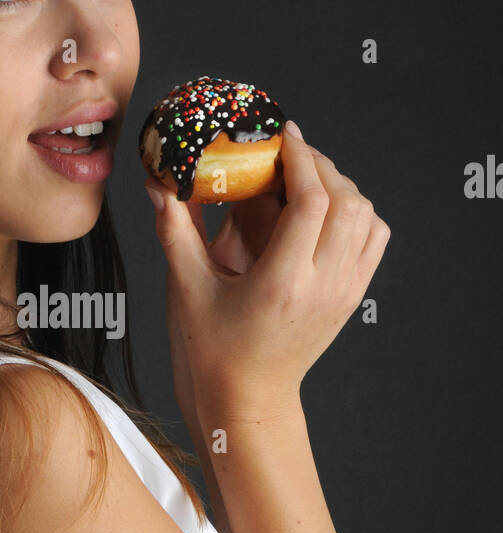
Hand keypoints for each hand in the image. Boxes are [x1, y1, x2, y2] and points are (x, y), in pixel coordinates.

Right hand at [146, 123, 390, 413]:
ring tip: (306, 177)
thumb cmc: (214, 348)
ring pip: (366, 216)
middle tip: (289, 151)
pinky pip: (374, 239)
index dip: (302, 159)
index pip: (312, 203)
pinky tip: (325, 208)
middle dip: (320, 165)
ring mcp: (344, 292)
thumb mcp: (187, 288)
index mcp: (282, 282)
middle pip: (347, 201)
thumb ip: (174, 231)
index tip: (283, 135)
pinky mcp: (352, 296)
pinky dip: (357, 212)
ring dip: (341, 186)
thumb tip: (158, 185)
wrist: (249, 397)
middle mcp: (322, 286)